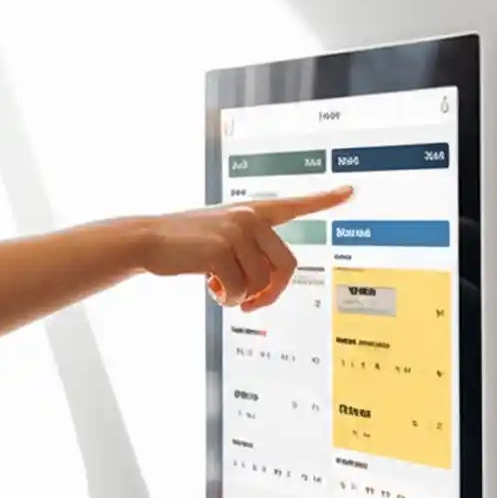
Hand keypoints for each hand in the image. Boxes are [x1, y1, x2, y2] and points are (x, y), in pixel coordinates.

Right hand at [135, 186, 352, 311]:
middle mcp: (248, 217)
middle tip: (253, 307)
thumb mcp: (217, 240)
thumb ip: (245, 253)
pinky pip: (241, 289)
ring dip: (242, 298)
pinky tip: (210, 289)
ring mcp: (236, 231)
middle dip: (272, 293)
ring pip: (261, 283)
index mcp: (250, 212)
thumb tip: (262, 291)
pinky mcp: (221, 249)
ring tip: (219, 291)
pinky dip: (228, 299)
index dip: (324, 199)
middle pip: (286, 266)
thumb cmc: (180, 245)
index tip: (350, 191)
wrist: (146, 240)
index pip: (293, 205)